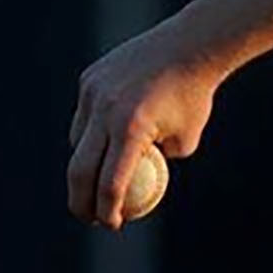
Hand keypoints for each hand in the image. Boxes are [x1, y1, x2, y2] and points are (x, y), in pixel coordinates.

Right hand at [67, 22, 221, 228]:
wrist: (190, 47)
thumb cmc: (195, 98)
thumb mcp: (185, 141)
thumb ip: (157, 163)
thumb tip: (136, 188)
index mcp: (131, 130)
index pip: (110, 183)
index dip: (108, 211)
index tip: (112, 225)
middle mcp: (105, 111)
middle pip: (80, 169)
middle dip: (80, 201)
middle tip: (88, 217)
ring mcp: (92, 93)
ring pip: (78, 141)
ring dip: (85, 164)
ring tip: (100, 178)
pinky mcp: (88, 79)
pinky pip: (84, 115)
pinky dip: (92, 132)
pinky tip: (106, 141)